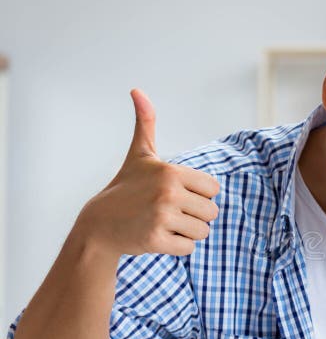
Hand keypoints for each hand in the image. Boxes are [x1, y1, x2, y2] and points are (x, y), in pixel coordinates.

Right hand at [77, 89, 219, 257]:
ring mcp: (161, 217)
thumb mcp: (139, 155)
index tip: (177, 194)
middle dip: (195, 216)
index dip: (199, 195)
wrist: (98, 224)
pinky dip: (177, 247)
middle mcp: (167, 192)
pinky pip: (188, 248)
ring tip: (164, 224)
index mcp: (171, 172)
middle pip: (212, 212)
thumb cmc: (126, 188)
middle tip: (169, 212)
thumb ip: (146, 123)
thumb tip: (137, 90)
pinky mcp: (155, 240)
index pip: (213, 189)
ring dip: (187, 232)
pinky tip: (158, 237)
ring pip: (203, 232)